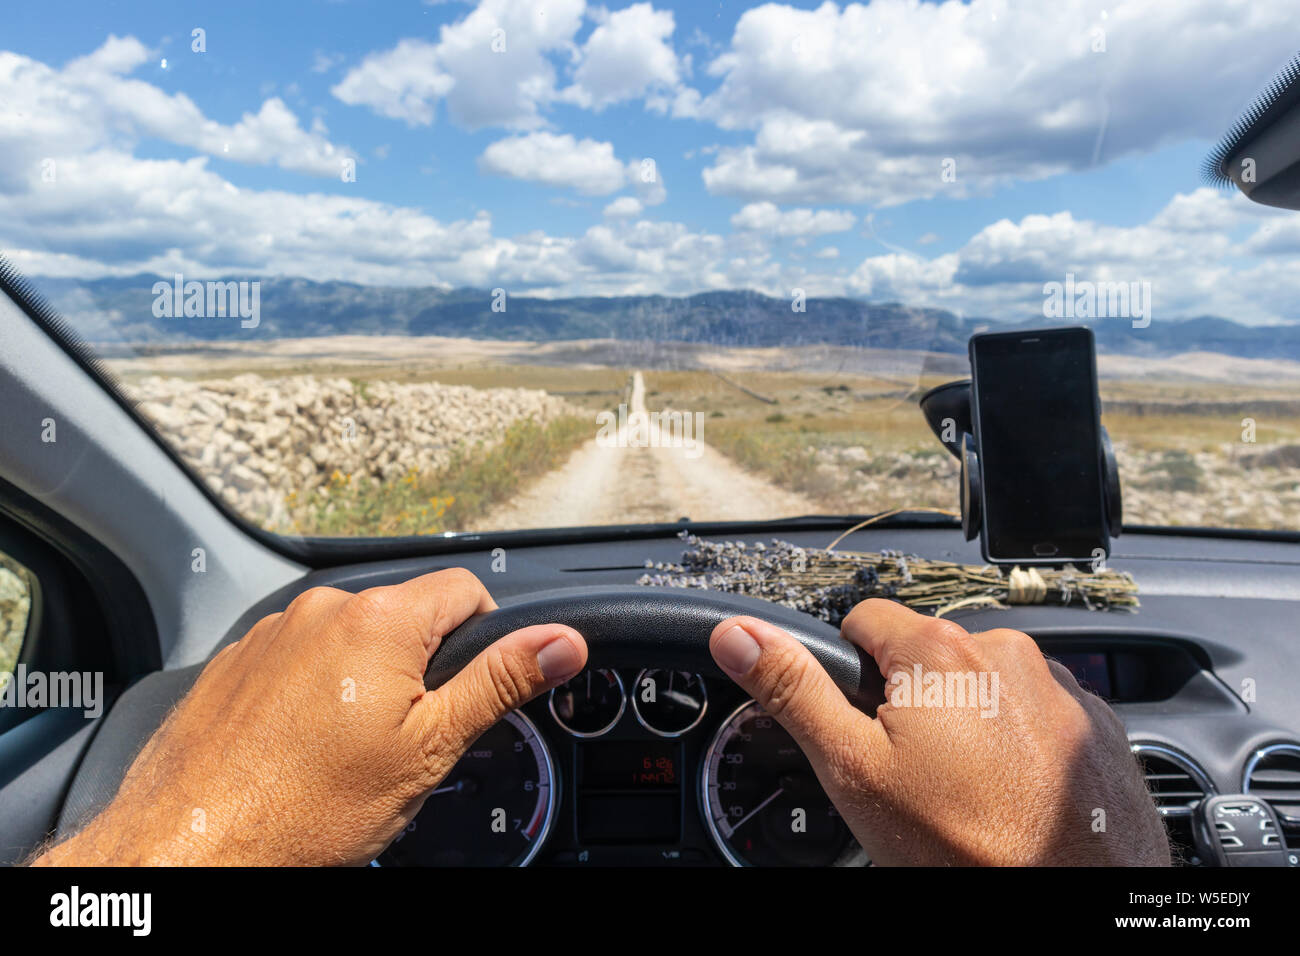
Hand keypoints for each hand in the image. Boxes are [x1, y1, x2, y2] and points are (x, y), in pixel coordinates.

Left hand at [34, 568, 586, 865]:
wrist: (195, 843)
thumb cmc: (305, 808)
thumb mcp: (429, 748)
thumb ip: (501, 683)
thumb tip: (563, 642)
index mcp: (380, 620)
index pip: (467, 588)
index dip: (485, 639)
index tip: (468, 688)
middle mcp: (323, 609)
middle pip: (407, 615)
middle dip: (420, 665)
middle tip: (406, 734)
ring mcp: (273, 630)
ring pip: (351, 638)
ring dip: (365, 676)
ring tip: (346, 746)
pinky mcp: (238, 658)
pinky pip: (299, 656)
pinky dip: (314, 688)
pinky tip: (303, 742)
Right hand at [709, 599, 1169, 865]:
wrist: (1075, 897)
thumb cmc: (967, 847)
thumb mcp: (853, 769)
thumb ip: (793, 691)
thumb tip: (738, 635)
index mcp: (938, 651)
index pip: (863, 620)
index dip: (848, 673)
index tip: (861, 722)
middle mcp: (1005, 652)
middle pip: (925, 656)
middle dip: (909, 701)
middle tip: (910, 772)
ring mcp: (1058, 687)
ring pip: (982, 686)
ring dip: (967, 721)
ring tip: (964, 790)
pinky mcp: (1093, 725)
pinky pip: (1035, 715)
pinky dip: (1017, 743)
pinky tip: (1009, 792)